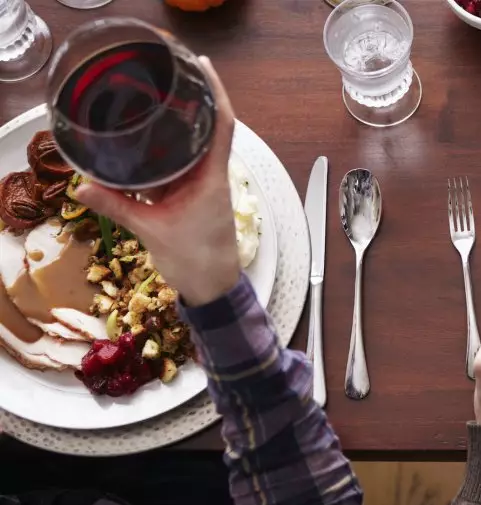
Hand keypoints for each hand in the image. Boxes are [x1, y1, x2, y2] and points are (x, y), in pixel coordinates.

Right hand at [75, 57, 238, 306]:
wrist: (212, 286)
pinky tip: (145, 141)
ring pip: (192, 145)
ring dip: (176, 125)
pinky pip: (180, 164)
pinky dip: (165, 151)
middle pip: (206, 127)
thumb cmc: (195, 259)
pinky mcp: (192, 194)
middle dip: (190, 101)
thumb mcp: (152, 230)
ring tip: (153, 100)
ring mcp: (203, 183)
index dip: (215, 93)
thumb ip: (117, 206)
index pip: (222, 125)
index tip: (203, 67)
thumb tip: (83, 186)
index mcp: (212, 177)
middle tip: (167, 76)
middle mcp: (211, 174)